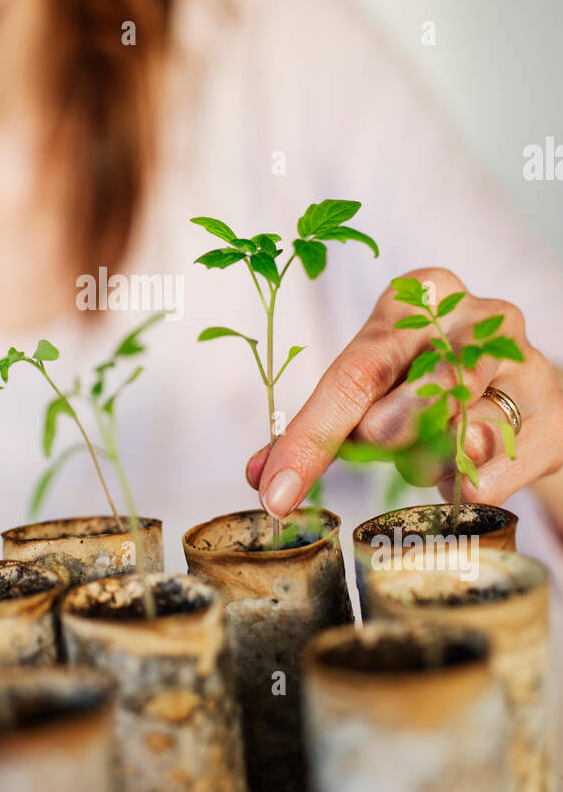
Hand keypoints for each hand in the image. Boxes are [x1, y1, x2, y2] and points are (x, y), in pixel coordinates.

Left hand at [246, 267, 562, 517]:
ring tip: (444, 443)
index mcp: (413, 297)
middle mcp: (469, 312)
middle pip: (394, 416)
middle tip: (400, 437)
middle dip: (385, 444)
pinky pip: (488, 475)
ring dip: (431, 463)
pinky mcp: (550, 405)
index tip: (274, 494)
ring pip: (445, 444)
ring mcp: (517, 354)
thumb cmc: (437, 383)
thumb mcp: (375, 389)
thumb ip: (319, 427)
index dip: (308, 441)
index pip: (348, 378)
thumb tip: (259, 475)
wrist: (529, 397)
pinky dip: (469, 485)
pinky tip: (478, 460)